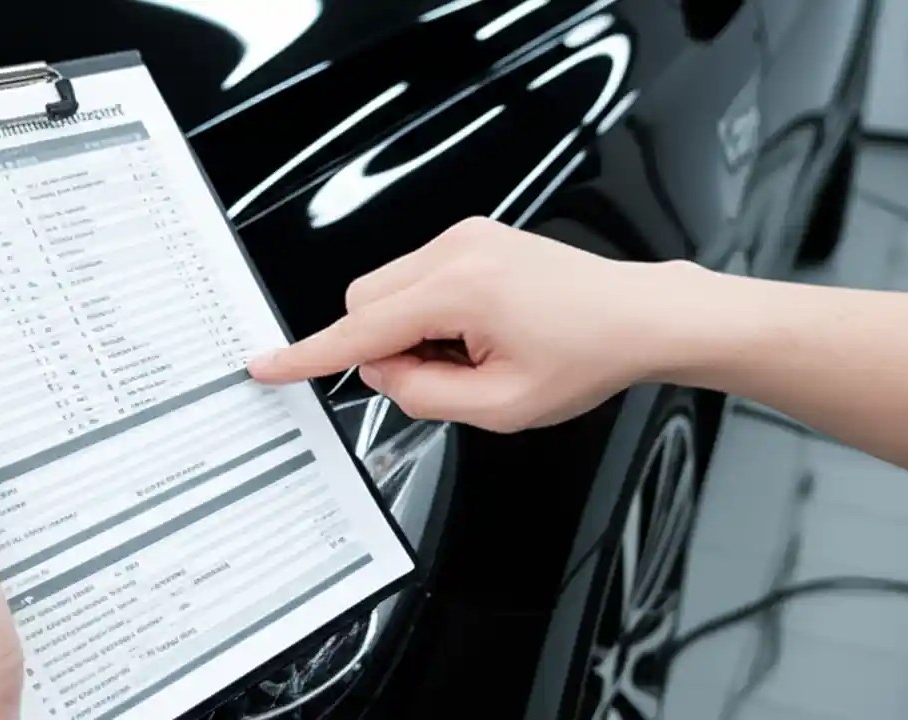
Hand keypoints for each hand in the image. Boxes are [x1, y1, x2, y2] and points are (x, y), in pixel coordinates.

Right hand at [248, 217, 708, 430]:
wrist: (638, 316)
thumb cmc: (588, 355)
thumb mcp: (502, 406)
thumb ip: (424, 395)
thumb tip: (383, 375)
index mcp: (461, 290)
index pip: (361, 331)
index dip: (310, 356)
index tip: (269, 365)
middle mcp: (456, 251)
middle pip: (365, 303)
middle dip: (383, 349)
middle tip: (442, 378)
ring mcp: (465, 238)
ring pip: (387, 290)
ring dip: (408, 332)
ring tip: (472, 354)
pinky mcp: (473, 238)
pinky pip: (417, 279)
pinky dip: (428, 314)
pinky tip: (477, 332)